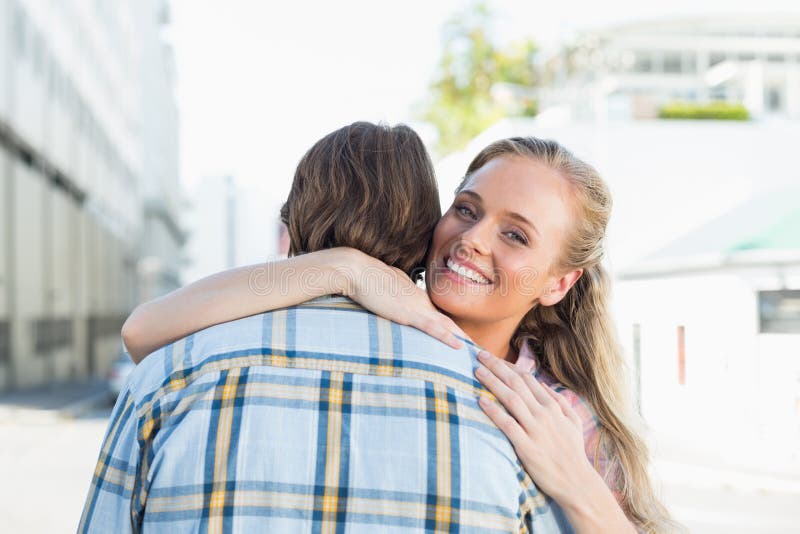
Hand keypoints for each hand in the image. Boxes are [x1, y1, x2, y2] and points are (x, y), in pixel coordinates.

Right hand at [333, 248, 467, 349]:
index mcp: (418, 298)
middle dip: (466, 338)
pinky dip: (446, 337)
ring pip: (447, 326)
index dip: (454, 330)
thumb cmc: (367, 278)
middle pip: (449, 323)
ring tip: (477, 354)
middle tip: (480, 353)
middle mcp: (422, 302)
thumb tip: (396, 303)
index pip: (440, 317)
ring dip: (463, 341)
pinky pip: (432, 327)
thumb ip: (395, 297)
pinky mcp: (408, 313)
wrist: (358, 271)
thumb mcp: (386, 289)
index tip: (465, 343)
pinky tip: (459, 346)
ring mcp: (417, 307)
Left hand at [474, 350, 594, 504]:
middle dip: (497, 366)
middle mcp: (544, 413)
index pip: (527, 379)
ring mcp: (535, 429)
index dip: (509, 366)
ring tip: (477, 371)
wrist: (577, 482)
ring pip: (511, 399)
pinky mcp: (527, 446)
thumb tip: (544, 385)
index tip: (495, 359)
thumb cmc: (573, 453)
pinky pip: (507, 424)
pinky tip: (481, 401)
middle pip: (516, 383)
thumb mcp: (574, 422)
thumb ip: (561, 402)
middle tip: (480, 355)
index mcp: (553, 406)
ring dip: (493, 382)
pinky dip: (494, 411)